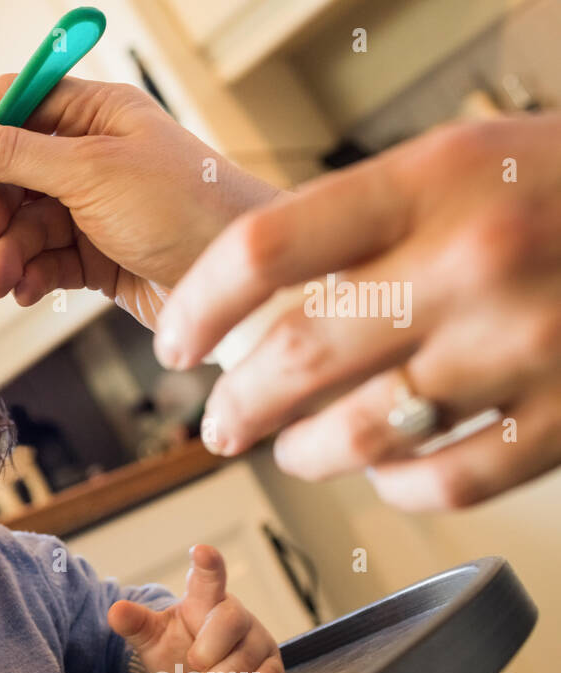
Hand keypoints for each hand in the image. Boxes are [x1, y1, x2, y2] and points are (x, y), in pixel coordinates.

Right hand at [0, 74, 281, 325]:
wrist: (244, 287)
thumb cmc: (186, 208)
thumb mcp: (88, 172)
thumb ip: (10, 155)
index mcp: (96, 114)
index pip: (16, 108)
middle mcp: (93, 157)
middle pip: (11, 174)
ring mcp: (95, 209)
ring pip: (25, 225)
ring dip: (5, 253)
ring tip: (1, 281)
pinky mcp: (99, 256)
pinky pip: (46, 261)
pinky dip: (30, 276)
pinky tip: (26, 290)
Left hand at [108, 544, 283, 672]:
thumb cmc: (177, 653)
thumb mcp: (152, 639)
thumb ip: (136, 624)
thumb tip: (114, 611)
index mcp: (203, 599)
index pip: (207, 577)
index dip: (207, 564)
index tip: (202, 551)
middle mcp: (234, 615)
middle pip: (230, 620)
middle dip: (210, 648)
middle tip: (194, 665)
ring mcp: (256, 641)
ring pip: (245, 658)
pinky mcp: (271, 668)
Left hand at [154, 112, 560, 509]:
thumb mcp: (467, 160)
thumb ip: (368, 220)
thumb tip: (256, 297)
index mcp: (434, 182)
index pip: (264, 249)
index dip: (197, 307)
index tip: (171, 341)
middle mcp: (473, 264)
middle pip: (295, 359)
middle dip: (234, 404)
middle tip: (216, 421)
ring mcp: (526, 346)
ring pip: (358, 435)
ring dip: (300, 453)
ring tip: (286, 449)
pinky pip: (445, 481)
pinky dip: (394, 487)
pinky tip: (380, 475)